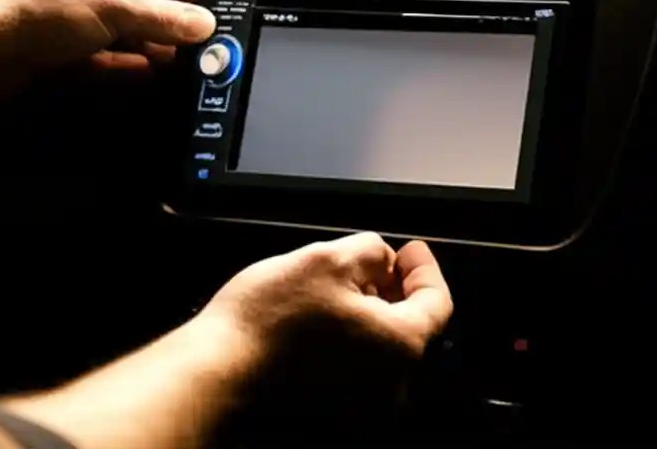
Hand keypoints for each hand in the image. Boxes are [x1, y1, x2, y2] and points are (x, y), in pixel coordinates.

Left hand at [0, 0, 215, 131]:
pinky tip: (145, 69)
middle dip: (166, 6)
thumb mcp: (117, 8)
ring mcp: (66, 3)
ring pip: (120, 16)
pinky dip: (124, 56)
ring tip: (174, 53)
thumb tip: (201, 23)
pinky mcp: (57, 39)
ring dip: (148, 35)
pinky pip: (101, 46)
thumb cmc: (35, 5)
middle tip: (190, 27)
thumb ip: (166, 17)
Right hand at [196, 232, 454, 438]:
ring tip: (342, 285)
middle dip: (396, 289)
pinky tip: (325, 315)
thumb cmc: (269, 320)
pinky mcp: (333, 407)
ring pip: (381, 346)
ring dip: (371, 312)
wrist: (219, 370)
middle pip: (410, 326)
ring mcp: (361, 401)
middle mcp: (390, 383)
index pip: (437, 300)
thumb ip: (372, 251)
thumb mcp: (329, 257)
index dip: (424, 267)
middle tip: (375, 261)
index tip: (410, 249)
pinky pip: (358, 366)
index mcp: (401, 346)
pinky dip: (352, 338)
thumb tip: (381, 259)